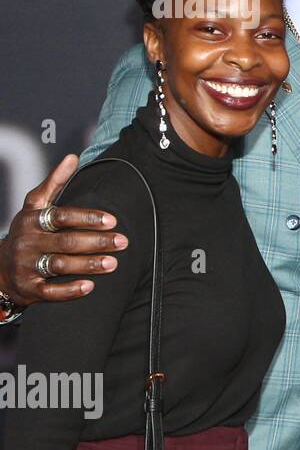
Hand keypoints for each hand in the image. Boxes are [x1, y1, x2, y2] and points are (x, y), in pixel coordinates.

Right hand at [0, 154, 125, 306]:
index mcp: (32, 220)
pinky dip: (70, 290)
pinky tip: (90, 286)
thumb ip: (54, 183)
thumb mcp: (34, 206)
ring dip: (88, 264)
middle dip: (96, 242)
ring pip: (60, 265)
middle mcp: (28, 242)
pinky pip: (50, 291)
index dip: (86, 218)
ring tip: (113, 263)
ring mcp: (27, 266)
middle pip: (65, 241)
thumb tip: (73, 157)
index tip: (112, 219)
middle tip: (122, 241)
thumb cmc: (27, 232)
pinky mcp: (29, 288)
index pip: (61, 216)